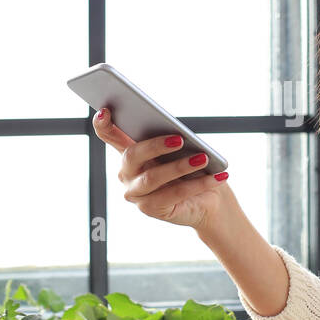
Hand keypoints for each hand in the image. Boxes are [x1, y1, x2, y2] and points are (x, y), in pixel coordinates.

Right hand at [92, 107, 231, 232]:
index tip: (106, 110)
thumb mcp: (182, 149)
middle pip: (132, 155)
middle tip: (180, 138)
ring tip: (204, 158)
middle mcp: (126, 172)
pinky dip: (198, 184)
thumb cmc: (192, 167)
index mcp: (130, 151)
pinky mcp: (149, 209)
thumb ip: (172, 138)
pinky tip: (216, 175)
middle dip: (156, 145)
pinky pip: (174, 194)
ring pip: (153, 177)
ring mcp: (134, 193)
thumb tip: (176, 134)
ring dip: (180, 166)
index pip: (108, 134)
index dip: (102, 123)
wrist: (208, 200)